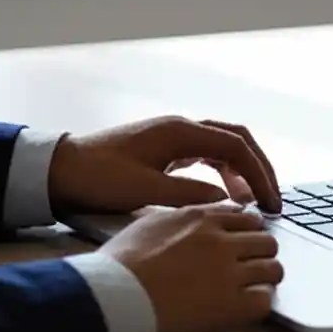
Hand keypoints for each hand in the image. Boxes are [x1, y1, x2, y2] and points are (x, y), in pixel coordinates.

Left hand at [48, 116, 281, 213]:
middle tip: (274, 201)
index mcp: (179, 132)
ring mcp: (172, 137)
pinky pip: (206, 155)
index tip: (271, 203)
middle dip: (259, 169)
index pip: (236, 147)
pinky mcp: (164, 149)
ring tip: (254, 203)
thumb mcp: (143, 192)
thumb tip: (226, 203)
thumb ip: (188, 196)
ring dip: (242, 171)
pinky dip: (223, 172)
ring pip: (222, 146)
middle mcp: (180, 128)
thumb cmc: (96, 178)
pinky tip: (226, 196)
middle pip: (236, 139)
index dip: (259, 175)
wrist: (59, 170)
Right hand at [99, 201, 282, 331]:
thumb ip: (182, 215)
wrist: (115, 293)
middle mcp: (222, 241)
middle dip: (261, 253)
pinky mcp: (231, 305)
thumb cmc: (123, 260)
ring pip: (273, 269)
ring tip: (251, 288)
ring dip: (264, 278)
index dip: (248, 232)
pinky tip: (244, 307)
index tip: (243, 242)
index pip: (247, 218)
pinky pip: (265, 301)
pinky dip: (259, 303)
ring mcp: (229, 273)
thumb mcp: (152, 221)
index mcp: (203, 219)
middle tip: (249, 266)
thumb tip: (199, 217)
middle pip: (267, 241)